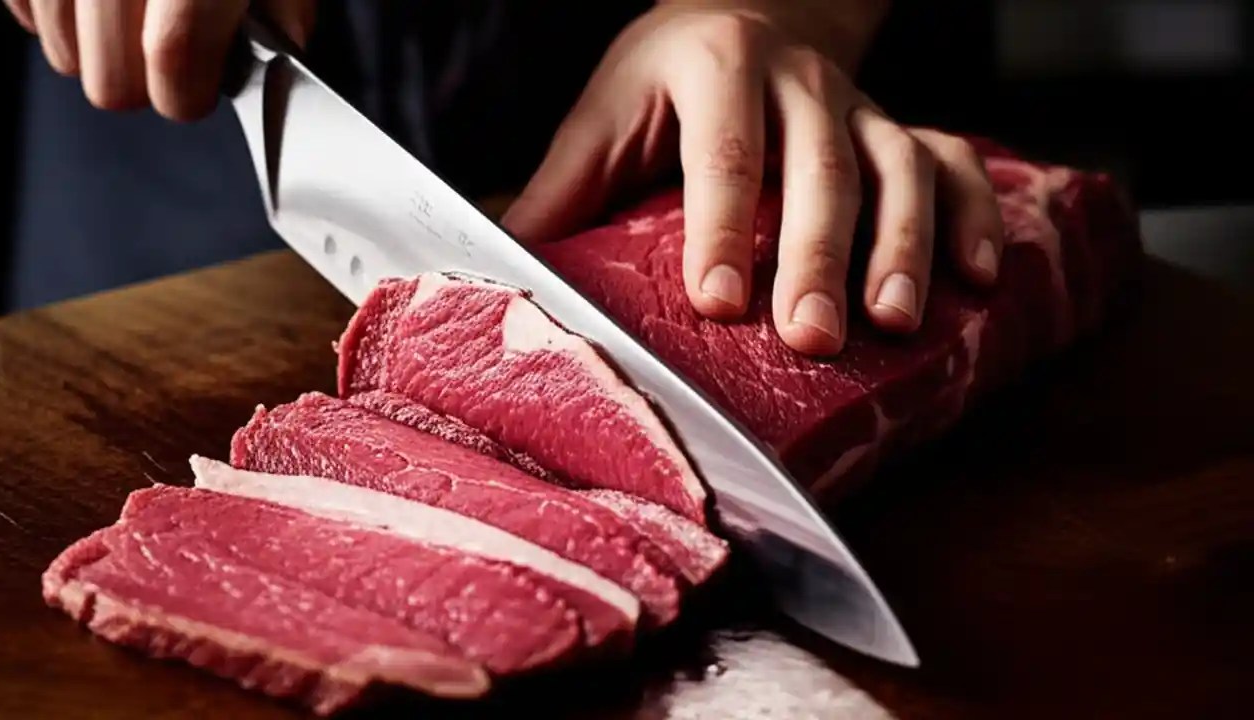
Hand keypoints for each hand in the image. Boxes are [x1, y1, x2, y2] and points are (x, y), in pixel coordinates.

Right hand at [4, 0, 315, 120]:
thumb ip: (285, 5)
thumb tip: (286, 49)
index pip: (173, 53)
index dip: (185, 95)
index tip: (194, 96)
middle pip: (109, 77)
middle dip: (143, 89)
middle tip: (167, 63)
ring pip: (60, 52)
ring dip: (95, 56)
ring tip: (128, 26)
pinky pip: (23, 10)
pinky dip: (52, 19)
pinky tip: (89, 4)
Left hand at [502, 2, 1003, 356]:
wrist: (749, 8)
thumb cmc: (668, 78)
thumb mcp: (607, 112)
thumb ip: (566, 185)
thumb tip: (503, 263)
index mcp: (715, 68)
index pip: (723, 153)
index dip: (721, 228)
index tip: (716, 302)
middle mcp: (800, 81)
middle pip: (821, 169)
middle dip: (818, 257)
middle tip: (808, 337)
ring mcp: (861, 104)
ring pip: (899, 168)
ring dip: (903, 248)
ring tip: (893, 325)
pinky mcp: (901, 127)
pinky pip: (953, 163)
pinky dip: (973, 218)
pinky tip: (978, 281)